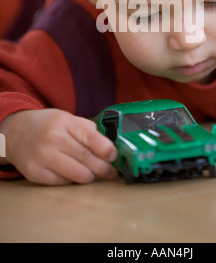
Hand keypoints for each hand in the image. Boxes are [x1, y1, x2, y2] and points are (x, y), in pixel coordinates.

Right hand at [0, 108, 116, 184]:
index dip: (105, 148)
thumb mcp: (66, 118)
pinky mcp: (35, 173)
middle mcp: (52, 138)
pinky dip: (72, 181)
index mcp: (63, 121)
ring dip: (90, 176)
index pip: (89, 136)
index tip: (114, 156)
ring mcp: (42, 156)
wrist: (16, 133)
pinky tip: (76, 176)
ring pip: (76, 174)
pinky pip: (62, 182)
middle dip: (103, 167)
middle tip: (111, 172)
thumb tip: (108, 146)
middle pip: (85, 157)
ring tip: (95, 175)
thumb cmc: (47, 126)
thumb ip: (86, 129)